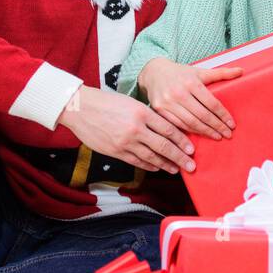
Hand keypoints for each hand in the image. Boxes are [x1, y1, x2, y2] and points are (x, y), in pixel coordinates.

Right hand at [57, 85, 196, 174]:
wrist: (81, 108)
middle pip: (164, 145)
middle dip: (179, 157)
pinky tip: (157, 168)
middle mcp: (136, 128)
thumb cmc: (106, 102)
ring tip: (177, 169)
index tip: (191, 148)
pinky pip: (137, 161)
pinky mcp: (116, 151)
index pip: (168, 129)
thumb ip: (147, 115)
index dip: (181, 141)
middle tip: (191, 165)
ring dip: (166, 164)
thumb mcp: (131, 102)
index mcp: (142, 112)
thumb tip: (166, 129)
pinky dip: (149, 165)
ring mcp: (125, 141)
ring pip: (152, 156)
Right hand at [138, 57, 242, 139]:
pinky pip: (178, 126)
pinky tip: (200, 136)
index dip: (223, 115)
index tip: (232, 125)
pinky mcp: (160, 111)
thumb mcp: (199, 71)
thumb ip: (221, 73)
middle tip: (228, 134)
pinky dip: (190, 133)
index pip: (212, 103)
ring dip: (206, 132)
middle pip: (202, 115)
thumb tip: (241, 71)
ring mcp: (168, 103)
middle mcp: (179, 93)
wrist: (154, 72)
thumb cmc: (180, 73)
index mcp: (191, 82)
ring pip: (190, 123)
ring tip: (217, 136)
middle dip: (217, 127)